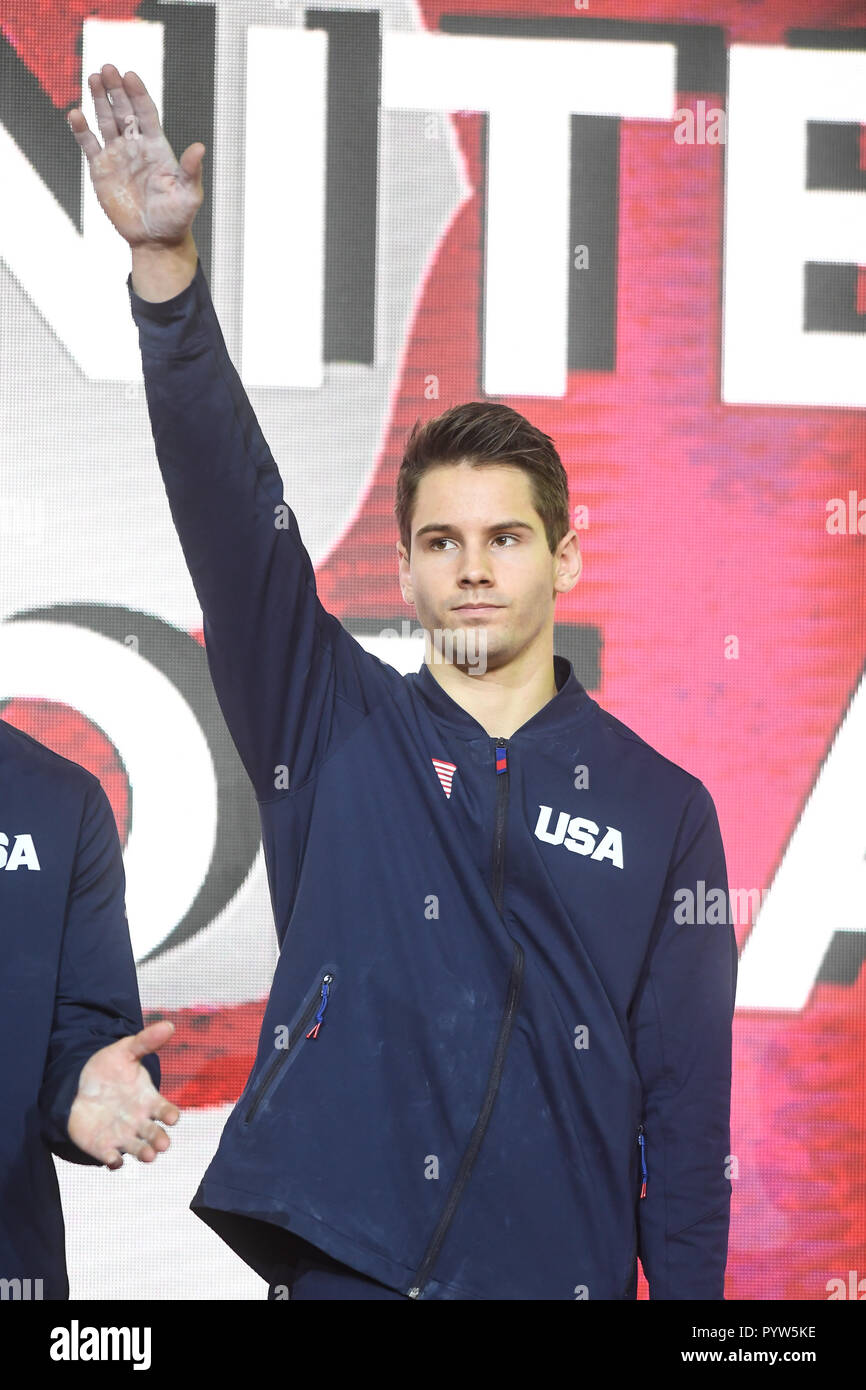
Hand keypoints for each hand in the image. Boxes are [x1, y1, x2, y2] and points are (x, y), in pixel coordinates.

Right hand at [67, 64, 203, 247]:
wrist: (155, 240)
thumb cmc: (176, 218)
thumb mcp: (189, 195)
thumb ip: (191, 170)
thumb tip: (200, 147)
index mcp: (157, 147)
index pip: (146, 113)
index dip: (138, 94)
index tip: (130, 75)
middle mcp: (135, 145)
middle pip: (123, 110)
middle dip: (116, 89)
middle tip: (108, 68)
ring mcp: (117, 155)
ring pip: (105, 120)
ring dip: (99, 100)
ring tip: (93, 78)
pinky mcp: (101, 169)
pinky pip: (89, 144)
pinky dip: (81, 130)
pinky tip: (75, 114)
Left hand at [67, 1020, 178, 1168]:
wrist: (78, 1085)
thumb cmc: (108, 1069)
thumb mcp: (125, 1051)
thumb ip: (146, 1041)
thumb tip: (169, 1025)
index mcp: (149, 1100)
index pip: (166, 1110)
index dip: (171, 1115)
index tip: (173, 1117)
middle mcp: (140, 1121)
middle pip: (155, 1134)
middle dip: (160, 1140)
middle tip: (162, 1144)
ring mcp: (123, 1136)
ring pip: (139, 1149)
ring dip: (144, 1154)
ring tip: (148, 1155)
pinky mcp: (104, 1147)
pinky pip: (112, 1158)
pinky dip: (114, 1161)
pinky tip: (114, 1159)